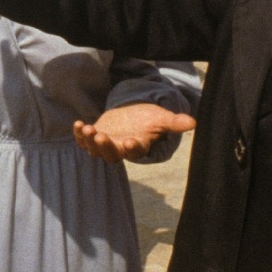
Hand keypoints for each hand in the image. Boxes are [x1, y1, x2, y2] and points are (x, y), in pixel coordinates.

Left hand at [72, 101, 197, 161]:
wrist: (134, 117)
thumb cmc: (149, 119)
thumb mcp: (162, 119)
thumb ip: (174, 122)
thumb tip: (193, 123)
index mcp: (137, 146)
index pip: (135, 152)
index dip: (132, 148)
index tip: (131, 140)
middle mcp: (120, 149)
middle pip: (111, 154)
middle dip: (104, 146)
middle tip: (100, 136)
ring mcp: (106, 144)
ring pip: (94, 149)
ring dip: (88, 140)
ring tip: (87, 128)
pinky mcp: (95, 137)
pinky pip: (83, 140)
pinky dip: (78, 134)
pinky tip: (77, 124)